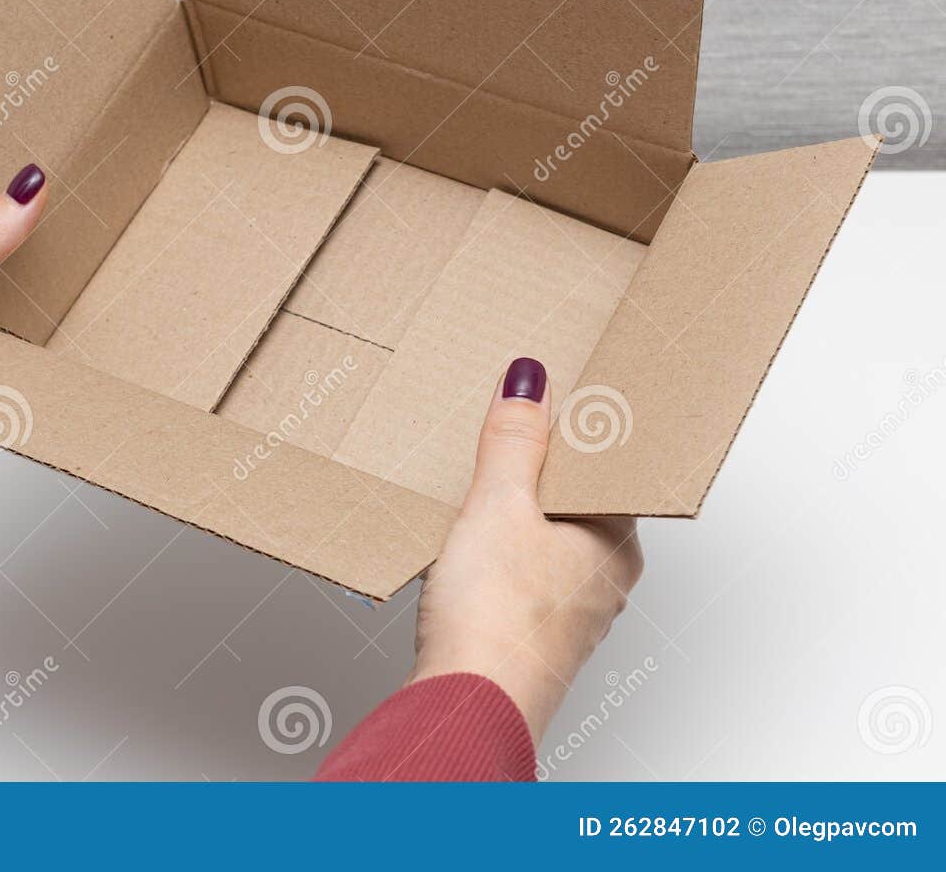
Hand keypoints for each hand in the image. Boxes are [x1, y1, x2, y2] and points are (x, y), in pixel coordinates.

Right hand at [409, 357, 643, 741]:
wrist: (468, 705)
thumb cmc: (497, 619)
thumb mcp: (499, 504)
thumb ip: (515, 441)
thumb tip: (532, 380)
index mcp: (617, 543)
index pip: (605, 470)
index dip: (572, 435)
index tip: (542, 404)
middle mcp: (606, 583)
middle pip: (575, 507)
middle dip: (538, 474)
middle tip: (500, 435)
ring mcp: (570, 617)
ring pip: (549, 546)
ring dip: (516, 519)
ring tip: (476, 490)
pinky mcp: (530, 642)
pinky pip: (523, 580)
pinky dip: (500, 558)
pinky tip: (468, 552)